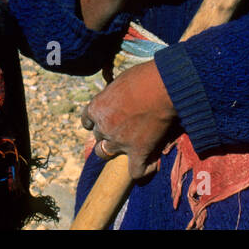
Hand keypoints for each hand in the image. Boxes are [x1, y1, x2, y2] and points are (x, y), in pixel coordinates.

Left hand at [81, 61, 178, 180]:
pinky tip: (150, 165)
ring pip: (106, 154)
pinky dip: (143, 170)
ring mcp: (119, 142)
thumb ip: (114, 95)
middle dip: (106, 136)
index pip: (87, 120)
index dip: (96, 121)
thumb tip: (119, 97)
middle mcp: (103, 127)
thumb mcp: (120, 81)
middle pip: (97, 138)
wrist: (161, 87)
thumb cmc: (143, 78)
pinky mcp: (138, 152)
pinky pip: (136, 171)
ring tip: (131, 148)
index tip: (105, 120)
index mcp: (96, 108)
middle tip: (122, 131)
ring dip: (116, 152)